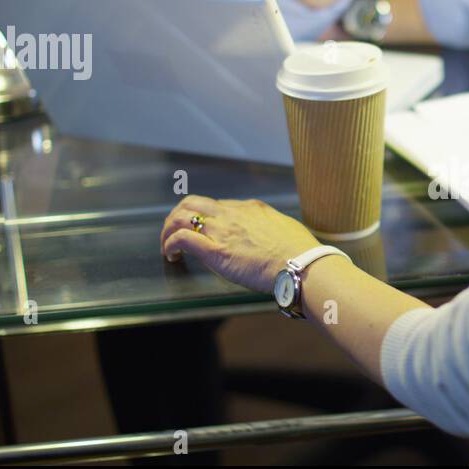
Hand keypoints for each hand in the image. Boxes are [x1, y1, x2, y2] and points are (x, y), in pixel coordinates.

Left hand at [160, 195, 320, 292]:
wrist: (301, 264)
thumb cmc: (300, 252)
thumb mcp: (285, 228)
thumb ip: (271, 228)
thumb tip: (271, 235)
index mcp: (250, 208)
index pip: (217, 206)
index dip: (205, 217)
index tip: (203, 230)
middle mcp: (232, 214)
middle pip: (192, 203)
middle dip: (178, 215)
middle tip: (175, 232)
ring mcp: (222, 231)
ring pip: (181, 217)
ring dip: (169, 230)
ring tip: (168, 244)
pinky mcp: (215, 251)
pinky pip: (182, 238)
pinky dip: (170, 244)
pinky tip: (170, 254)